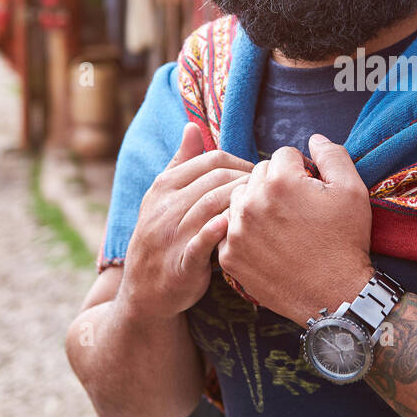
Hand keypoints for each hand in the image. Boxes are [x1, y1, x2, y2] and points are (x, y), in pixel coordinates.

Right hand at [121, 123, 253, 318]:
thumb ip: (181, 162)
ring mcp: (171, 235)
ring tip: (267, 208)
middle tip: (272, 192)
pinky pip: (201, 242)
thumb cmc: (164, 236)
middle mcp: (165, 206)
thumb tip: (192, 125)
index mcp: (164, 186)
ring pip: (212, 205)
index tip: (261, 177)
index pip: (211, 160)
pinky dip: (219, 231)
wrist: (145, 291)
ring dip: (243, 202)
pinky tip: (238, 226)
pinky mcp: (180, 263)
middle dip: (249, 182)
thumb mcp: (164, 197)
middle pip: (217, 180)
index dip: (243, 164)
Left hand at [218, 135, 373, 326]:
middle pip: (257, 175)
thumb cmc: (346, 241)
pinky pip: (230, 229)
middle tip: (297, 210)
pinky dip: (245, 233)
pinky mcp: (229, 256)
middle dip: (276, 186)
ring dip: (256, 206)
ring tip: (281, 226)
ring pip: (240, 200)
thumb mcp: (352, 190)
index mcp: (280, 181)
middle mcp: (251, 202)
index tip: (311, 191)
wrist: (334, 295)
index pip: (283, 156)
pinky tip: (267, 244)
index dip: (301, 171)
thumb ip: (332, 155)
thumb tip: (313, 139)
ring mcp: (236, 231)